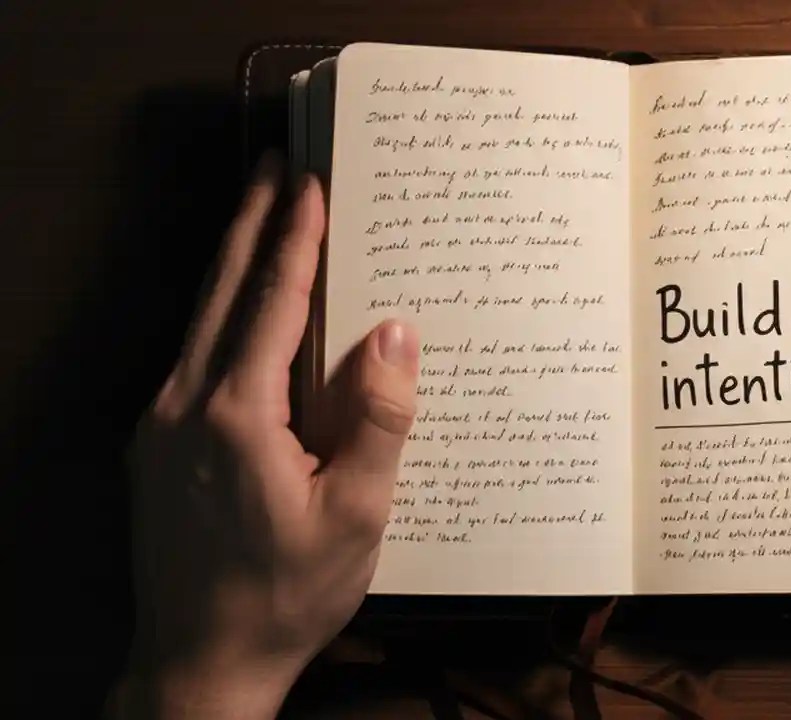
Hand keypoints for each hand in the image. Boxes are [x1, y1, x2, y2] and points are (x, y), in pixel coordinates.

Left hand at [111, 153, 418, 718]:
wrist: (198, 663)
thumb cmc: (287, 594)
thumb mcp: (356, 515)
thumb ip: (378, 419)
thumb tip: (396, 331)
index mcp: (237, 415)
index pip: (271, 302)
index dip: (294, 239)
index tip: (311, 182)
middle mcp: (184, 405)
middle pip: (221, 293)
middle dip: (250, 225)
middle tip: (273, 167)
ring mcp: (158, 426)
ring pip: (198, 322)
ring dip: (231, 264)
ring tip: (256, 218)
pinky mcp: (153, 449)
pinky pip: (190, 358)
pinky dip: (218, 315)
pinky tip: (237, 313)